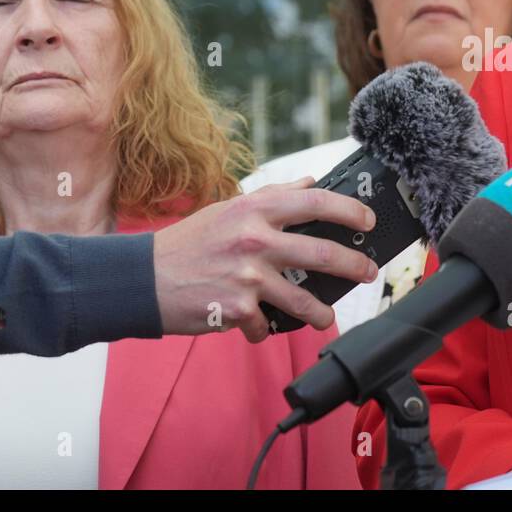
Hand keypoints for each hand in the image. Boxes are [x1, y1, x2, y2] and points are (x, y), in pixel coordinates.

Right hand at [152, 178, 378, 341]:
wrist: (142, 279)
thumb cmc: (187, 243)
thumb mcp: (228, 209)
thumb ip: (271, 196)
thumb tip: (310, 182)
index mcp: (254, 210)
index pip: (316, 202)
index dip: (350, 210)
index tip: (368, 221)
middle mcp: (255, 239)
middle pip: (322, 253)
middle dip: (354, 265)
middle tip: (369, 272)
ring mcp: (247, 276)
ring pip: (303, 300)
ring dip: (321, 314)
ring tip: (327, 318)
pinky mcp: (236, 309)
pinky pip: (264, 325)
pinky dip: (262, 329)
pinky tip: (255, 327)